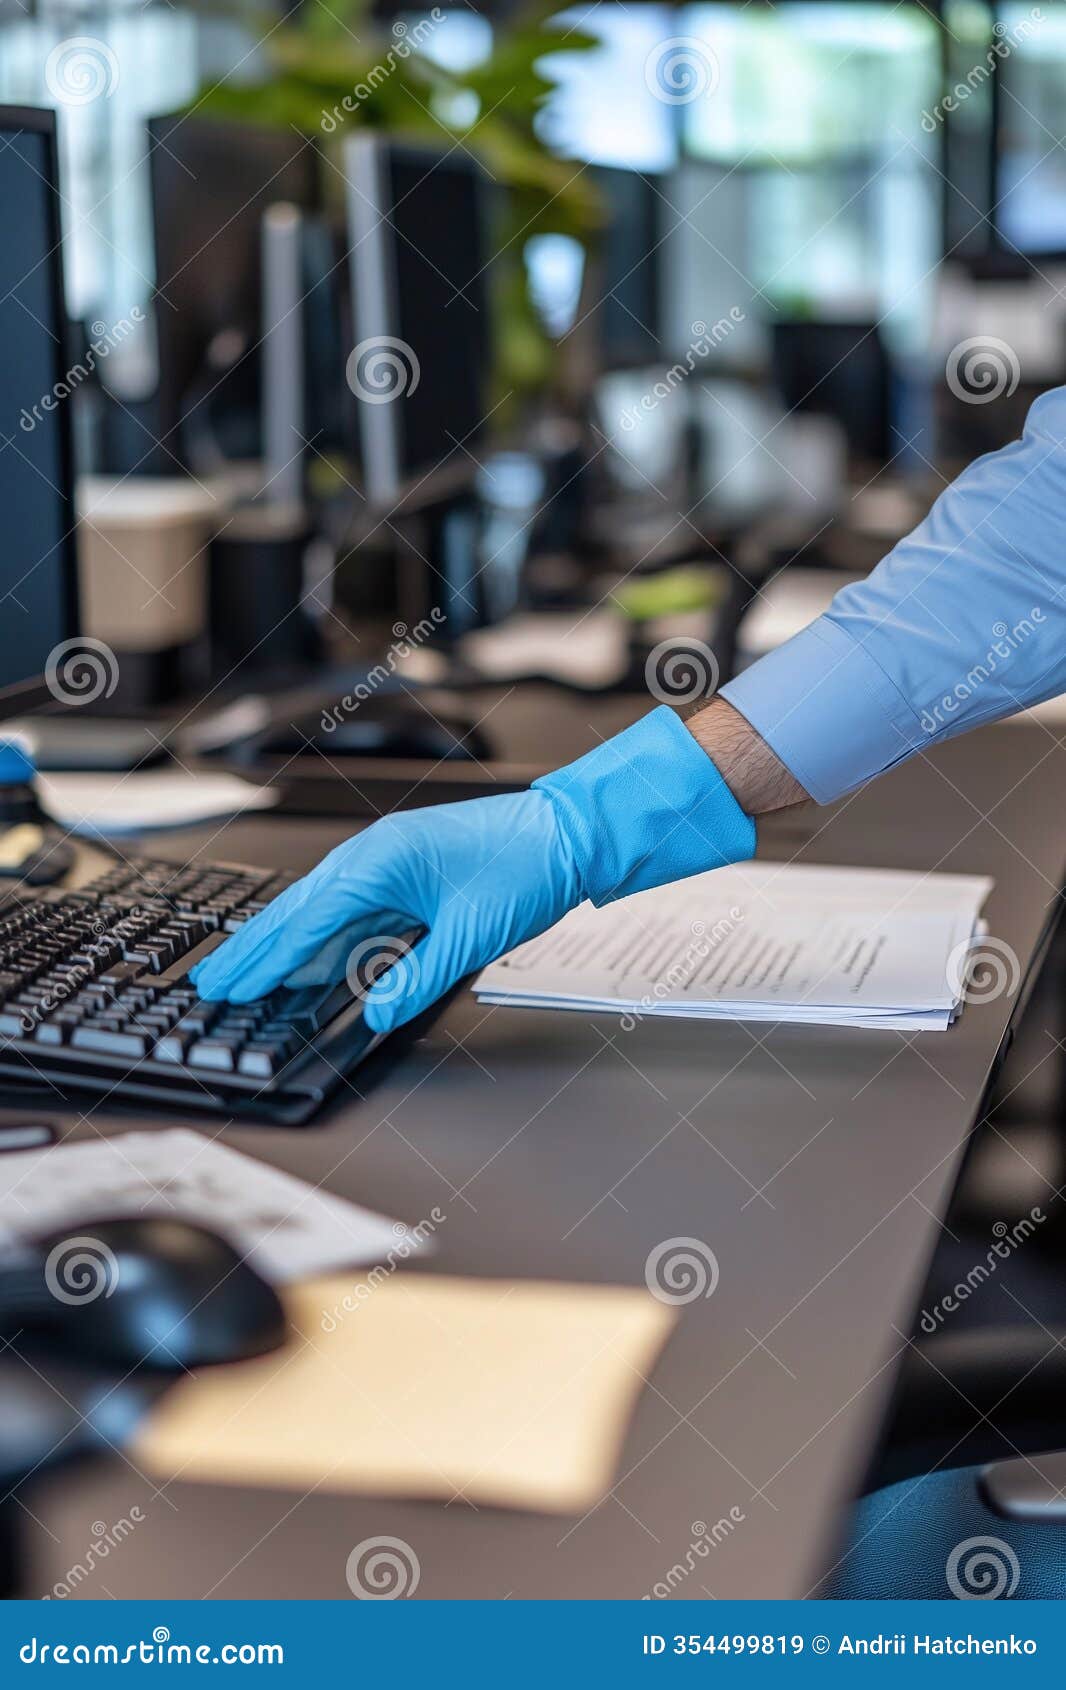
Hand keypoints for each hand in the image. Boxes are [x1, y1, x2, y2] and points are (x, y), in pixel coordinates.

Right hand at [192, 790, 580, 1033]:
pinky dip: (320, 935)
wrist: (570, 833)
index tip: (234, 986)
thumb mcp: (472, 934)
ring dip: (282, 942)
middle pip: (300, 910)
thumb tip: (375, 1012)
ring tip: (244, 970)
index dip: (268, 959)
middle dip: (255, 948)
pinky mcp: (405, 872)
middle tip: (214, 980)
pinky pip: (349, 908)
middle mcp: (375, 855)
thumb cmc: (527, 866)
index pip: (308, 918)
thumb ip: (417, 977)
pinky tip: (307, 957)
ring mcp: (389, 861)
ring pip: (320, 909)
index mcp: (381, 861)